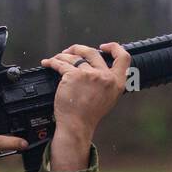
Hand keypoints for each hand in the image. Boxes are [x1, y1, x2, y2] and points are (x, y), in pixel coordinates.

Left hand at [40, 42, 129, 170]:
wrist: (76, 125)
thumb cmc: (89, 114)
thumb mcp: (108, 98)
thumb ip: (108, 82)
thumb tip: (98, 67)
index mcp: (117, 82)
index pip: (124, 58)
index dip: (114, 48)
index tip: (103, 46)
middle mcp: (105, 77)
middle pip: (92, 52)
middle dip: (79, 49)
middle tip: (70, 51)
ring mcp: (89, 75)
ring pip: (74, 57)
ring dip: (63, 55)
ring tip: (57, 58)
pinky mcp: (72, 76)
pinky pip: (61, 64)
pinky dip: (52, 62)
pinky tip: (48, 63)